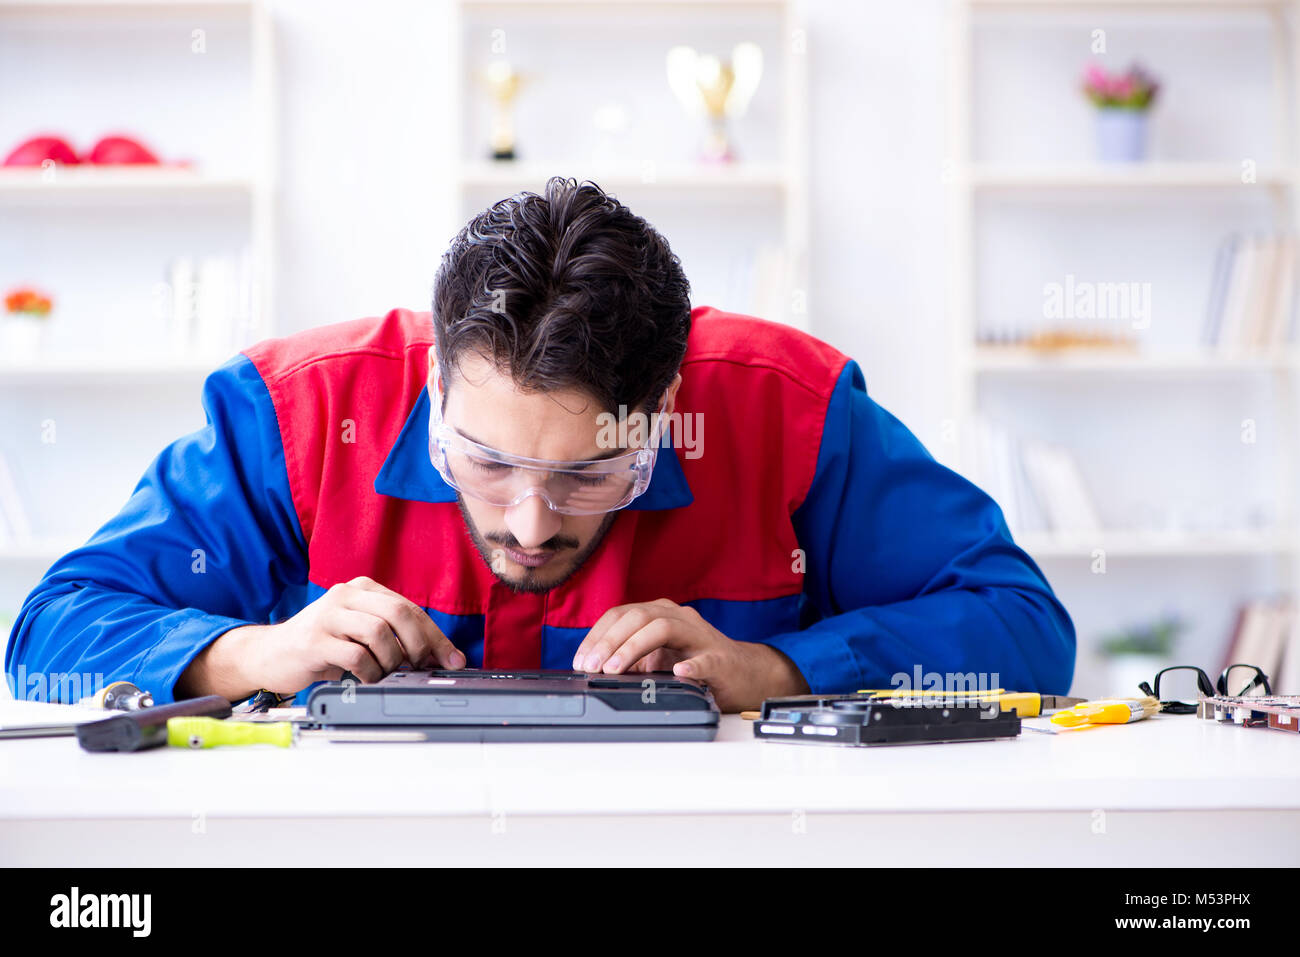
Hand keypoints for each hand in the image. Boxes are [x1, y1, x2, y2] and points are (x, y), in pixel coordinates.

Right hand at [186, 576, 465, 699]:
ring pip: (379, 632)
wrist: (269, 655)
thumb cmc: (321, 645)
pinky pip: (356, 655)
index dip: (436, 636)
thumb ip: (392, 635)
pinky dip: (370, 671)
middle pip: (399, 613)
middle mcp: (346, 595)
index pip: (410, 608)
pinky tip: (366, 678)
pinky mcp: (314, 640)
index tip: (453, 660)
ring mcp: (329, 615)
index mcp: (362, 589)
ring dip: (392, 660)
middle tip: (421, 668)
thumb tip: (437, 657)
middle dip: (420, 645)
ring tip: (386, 673)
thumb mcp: (358, 632)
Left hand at [571, 598, 808, 711]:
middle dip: (609, 641)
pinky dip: (691, 666)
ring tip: (615, 669)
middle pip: (637, 616)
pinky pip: (705, 659)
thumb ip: (631, 658)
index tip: (580, 660)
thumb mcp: (657, 659)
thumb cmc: (698, 664)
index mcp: (660, 615)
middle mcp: (678, 618)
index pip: (620, 614)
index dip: (596, 636)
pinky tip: (678, 672)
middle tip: (592, 667)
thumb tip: (594, 669)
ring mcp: (700, 636)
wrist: (744, 674)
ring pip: (662, 628)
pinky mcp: (720, 658)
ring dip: (633, 648)